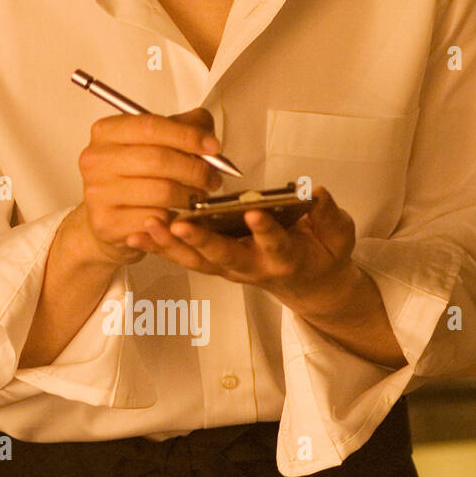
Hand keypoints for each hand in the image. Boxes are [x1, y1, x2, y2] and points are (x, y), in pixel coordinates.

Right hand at [68, 107, 223, 265]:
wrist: (106, 219)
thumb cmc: (132, 179)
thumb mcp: (155, 145)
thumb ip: (183, 130)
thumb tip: (208, 138)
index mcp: (106, 132)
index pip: (151, 126)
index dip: (187, 136)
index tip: (213, 147)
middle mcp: (95, 159)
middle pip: (158, 159)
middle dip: (195, 169)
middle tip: (213, 179)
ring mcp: (97, 192)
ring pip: (161, 192)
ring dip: (190, 196)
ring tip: (199, 197)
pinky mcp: (106, 222)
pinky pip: (155, 219)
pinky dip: (174, 218)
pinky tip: (178, 215)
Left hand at [128, 185, 361, 313]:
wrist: (309, 283)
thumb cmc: (321, 253)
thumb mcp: (338, 235)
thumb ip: (329, 216)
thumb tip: (319, 193)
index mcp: (284, 257)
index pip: (274, 243)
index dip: (265, 230)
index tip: (255, 213)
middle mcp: (251, 267)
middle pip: (223, 257)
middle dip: (201, 241)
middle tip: (180, 223)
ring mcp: (229, 268)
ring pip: (196, 259)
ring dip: (171, 244)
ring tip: (148, 225)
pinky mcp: (213, 264)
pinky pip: (184, 257)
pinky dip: (160, 247)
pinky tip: (137, 234)